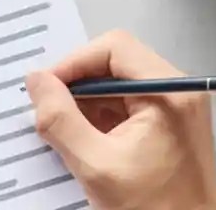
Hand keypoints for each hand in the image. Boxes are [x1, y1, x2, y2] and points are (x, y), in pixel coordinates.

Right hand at [25, 31, 215, 209]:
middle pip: (116, 64)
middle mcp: (179, 93)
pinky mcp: (168, 128)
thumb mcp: (96, 166)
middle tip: (49, 109)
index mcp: (170, 93)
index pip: (114, 49)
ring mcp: (175, 110)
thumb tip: (37, 82)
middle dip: (78, 85)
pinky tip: (82, 143)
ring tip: (62, 131)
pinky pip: (127, 108)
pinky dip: (100, 120)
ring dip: (86, 104)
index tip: (46, 87)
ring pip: (118, 86)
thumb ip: (61, 120)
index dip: (74, 63)